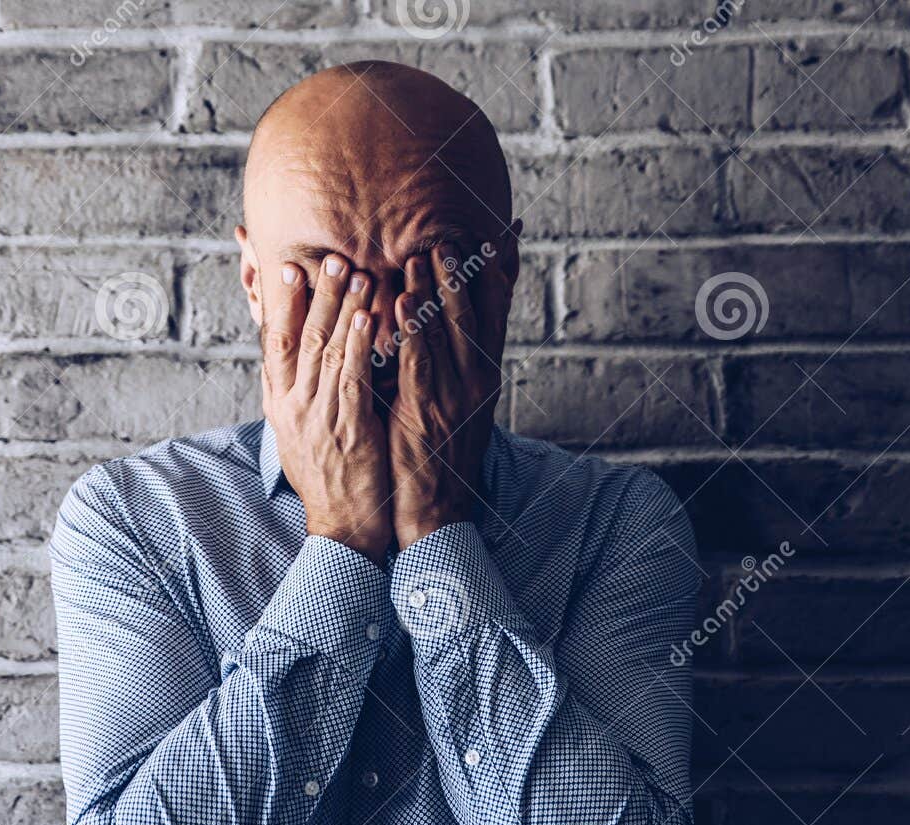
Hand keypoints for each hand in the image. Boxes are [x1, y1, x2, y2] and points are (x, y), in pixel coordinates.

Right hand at [261, 256, 392, 565]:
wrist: (342, 523)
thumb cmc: (327, 472)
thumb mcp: (296, 428)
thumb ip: (293, 388)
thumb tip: (287, 354)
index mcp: (279, 401)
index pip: (274, 341)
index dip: (279, 302)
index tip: (284, 265)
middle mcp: (292, 404)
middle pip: (301, 337)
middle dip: (315, 294)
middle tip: (327, 256)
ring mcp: (318, 417)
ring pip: (327, 352)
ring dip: (342, 309)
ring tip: (354, 273)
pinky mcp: (348, 430)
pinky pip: (354, 380)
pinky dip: (361, 346)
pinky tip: (371, 318)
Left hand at [388, 243, 511, 550]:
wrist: (439, 508)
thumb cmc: (441, 454)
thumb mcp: (460, 403)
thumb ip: (456, 362)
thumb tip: (450, 325)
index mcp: (486, 373)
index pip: (498, 310)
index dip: (503, 269)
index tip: (507, 231)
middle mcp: (478, 377)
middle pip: (476, 312)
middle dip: (466, 271)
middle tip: (454, 233)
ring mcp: (454, 393)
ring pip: (448, 332)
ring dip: (437, 290)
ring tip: (425, 252)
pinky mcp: (426, 410)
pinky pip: (419, 363)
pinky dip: (413, 330)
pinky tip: (402, 303)